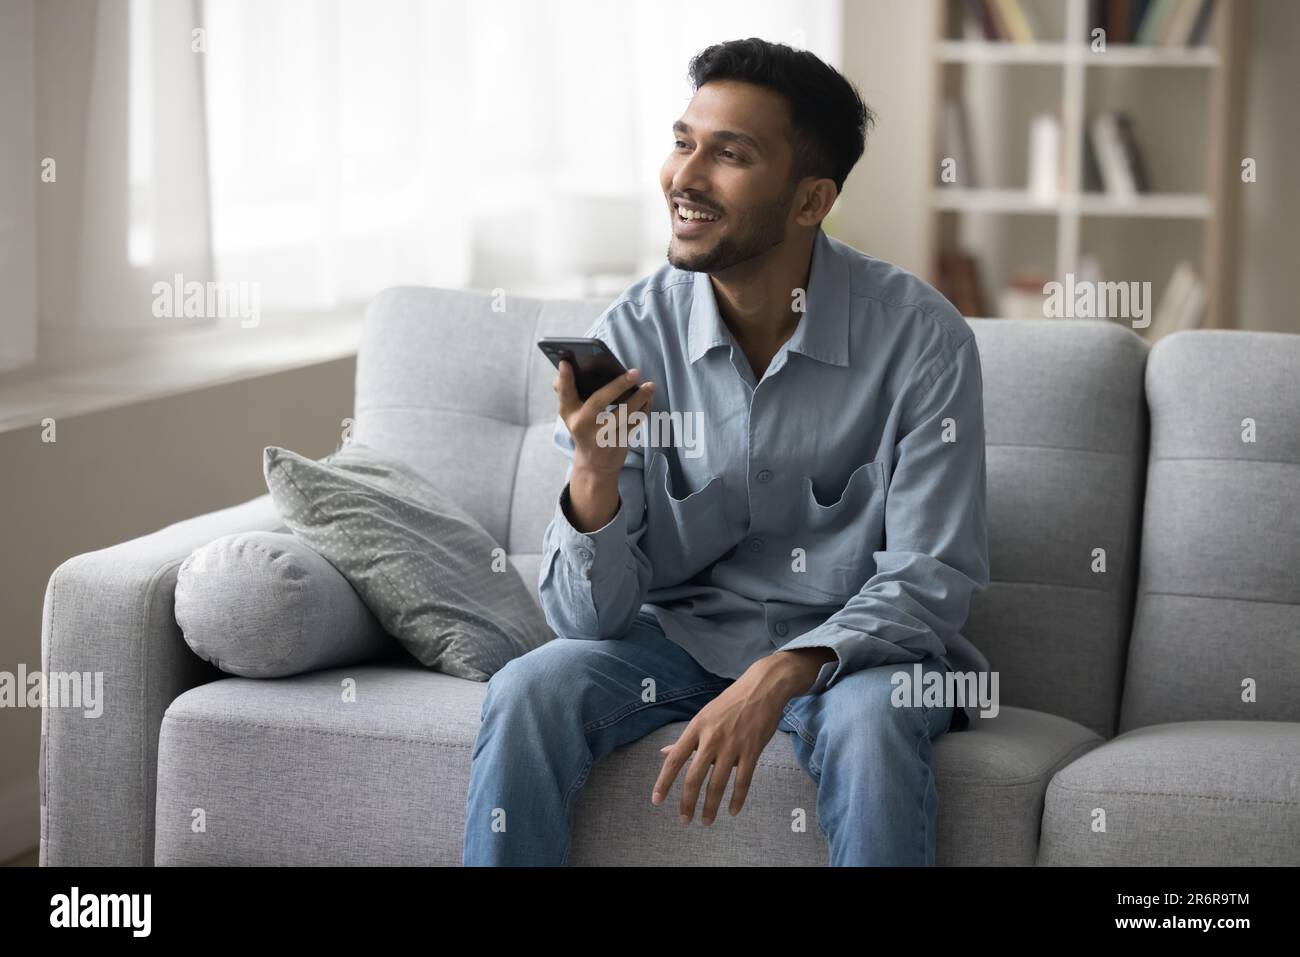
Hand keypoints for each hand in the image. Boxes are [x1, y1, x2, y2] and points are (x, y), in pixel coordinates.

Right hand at [553, 360, 654, 477]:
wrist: (593, 463)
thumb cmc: (585, 427)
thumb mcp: (572, 412)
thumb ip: (569, 390)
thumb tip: (567, 366)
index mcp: (569, 412)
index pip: (565, 393)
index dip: (564, 378)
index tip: (566, 362)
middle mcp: (582, 424)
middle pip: (599, 402)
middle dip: (618, 385)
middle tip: (634, 372)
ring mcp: (600, 436)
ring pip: (623, 414)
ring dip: (639, 398)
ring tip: (650, 386)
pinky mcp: (617, 444)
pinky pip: (633, 424)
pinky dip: (643, 410)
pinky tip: (648, 399)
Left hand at [650, 661, 790, 825]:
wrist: (762, 688)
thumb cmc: (729, 703)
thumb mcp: (703, 716)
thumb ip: (685, 739)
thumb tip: (663, 752)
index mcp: (696, 728)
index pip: (674, 759)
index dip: (664, 782)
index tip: (656, 801)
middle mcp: (711, 738)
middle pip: (694, 777)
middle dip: (687, 803)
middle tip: (684, 820)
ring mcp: (732, 745)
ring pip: (717, 783)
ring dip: (711, 807)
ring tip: (706, 822)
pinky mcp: (752, 750)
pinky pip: (743, 781)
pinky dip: (737, 799)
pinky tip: (733, 811)